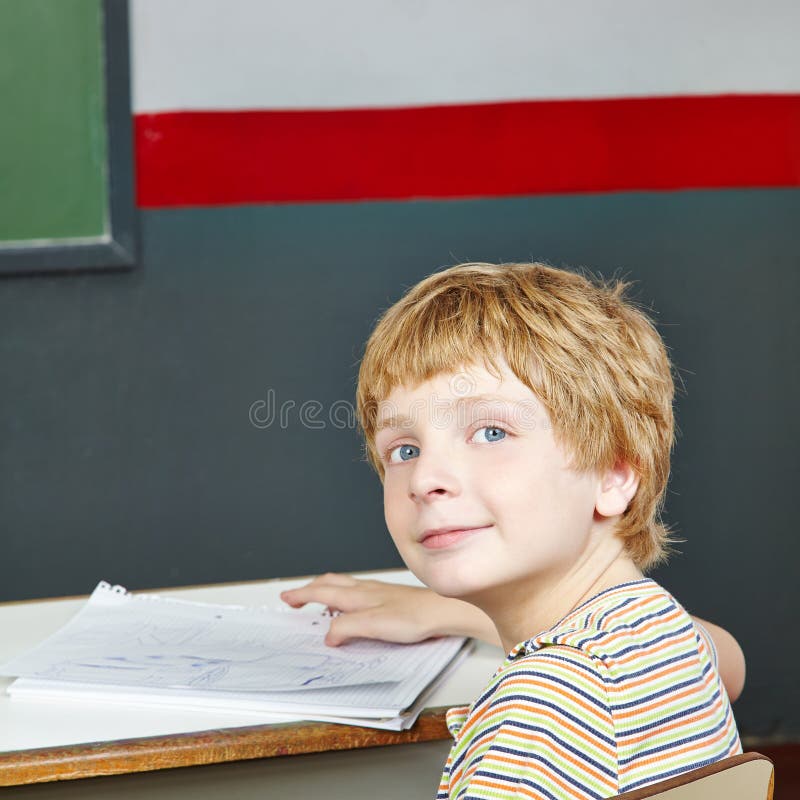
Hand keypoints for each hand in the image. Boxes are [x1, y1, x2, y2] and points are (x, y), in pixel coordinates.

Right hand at [280, 573, 493, 646]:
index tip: (287, 598)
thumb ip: (348, 627)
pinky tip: (351, 606)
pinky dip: (343, 595)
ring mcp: (377, 592)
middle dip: (309, 589)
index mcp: (357, 595)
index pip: (322, 591)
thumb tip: (328, 634)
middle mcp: (365, 590)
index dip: (302, 595)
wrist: (441, 610)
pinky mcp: (388, 598)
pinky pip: (356, 591)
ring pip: (343, 586)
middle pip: (330, 583)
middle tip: (294, 597)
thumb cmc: (413, 616)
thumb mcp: (374, 625)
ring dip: (325, 590)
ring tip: (318, 598)